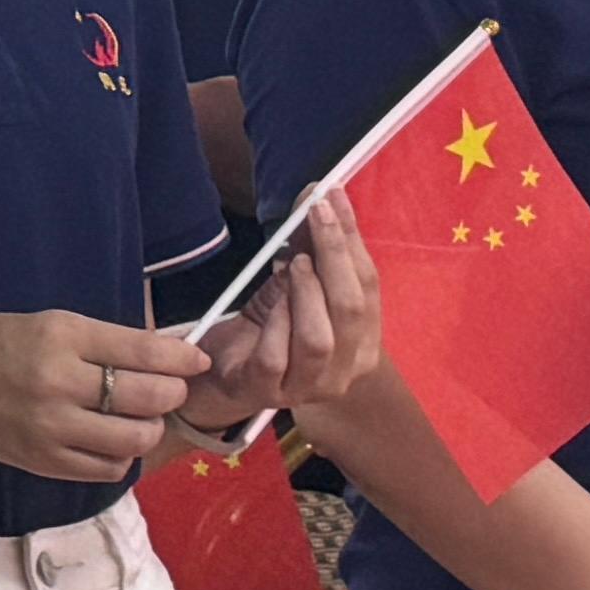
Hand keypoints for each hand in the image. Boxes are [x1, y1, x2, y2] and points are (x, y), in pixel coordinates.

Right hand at [0, 310, 209, 484]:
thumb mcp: (48, 323)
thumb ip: (103, 340)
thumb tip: (165, 353)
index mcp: (59, 337)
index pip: (140, 350)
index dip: (180, 356)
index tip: (197, 358)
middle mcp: (58, 383)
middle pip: (146, 397)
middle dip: (172, 392)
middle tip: (170, 389)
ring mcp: (52, 428)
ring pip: (134, 438)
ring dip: (150, 427)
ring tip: (142, 416)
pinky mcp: (47, 463)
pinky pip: (109, 468)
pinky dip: (123, 454)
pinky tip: (113, 439)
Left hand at [183, 210, 383, 434]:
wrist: (221, 371)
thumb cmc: (268, 326)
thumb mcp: (291, 283)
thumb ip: (309, 246)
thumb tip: (318, 195)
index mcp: (362, 342)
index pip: (368, 287)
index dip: (352, 239)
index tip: (333, 196)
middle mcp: (345, 370)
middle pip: (351, 309)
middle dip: (335, 255)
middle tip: (315, 214)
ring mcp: (308, 388)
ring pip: (320, 339)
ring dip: (308, 293)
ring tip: (295, 263)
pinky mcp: (267, 394)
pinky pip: (276, 359)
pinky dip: (275, 325)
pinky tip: (270, 304)